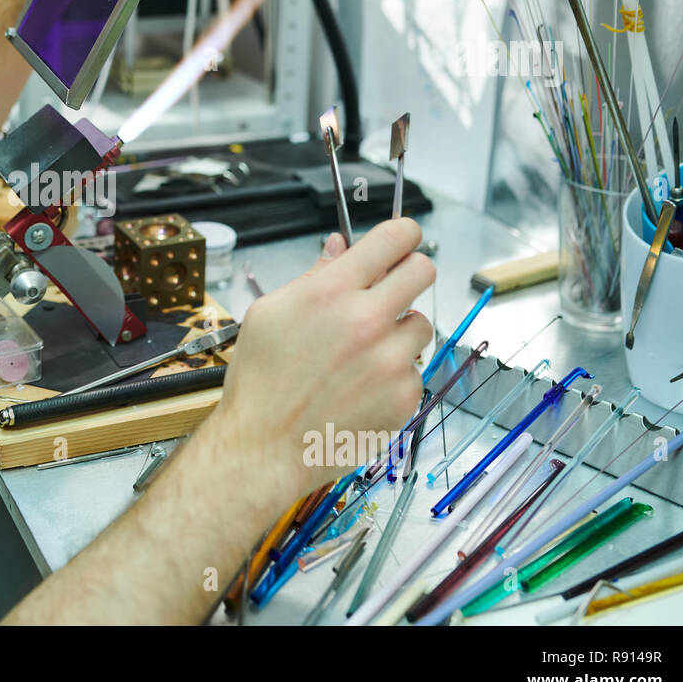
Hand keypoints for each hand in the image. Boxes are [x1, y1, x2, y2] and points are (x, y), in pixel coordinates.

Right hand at [215, 218, 434, 504]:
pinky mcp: (404, 396)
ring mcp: (390, 361)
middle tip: (390, 291)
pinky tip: (360, 388)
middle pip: (422, 271)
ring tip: (362, 353)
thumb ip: (314, 276)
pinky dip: (393, 375)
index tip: (402, 241)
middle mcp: (366, 320)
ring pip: (421, 324)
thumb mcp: (269, 313)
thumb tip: (341, 248)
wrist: (264, 447)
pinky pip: (414, 369)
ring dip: (399, 331)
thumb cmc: (260, 381)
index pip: (394, 238)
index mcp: (330, 292)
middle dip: (408, 274)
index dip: (403, 234)